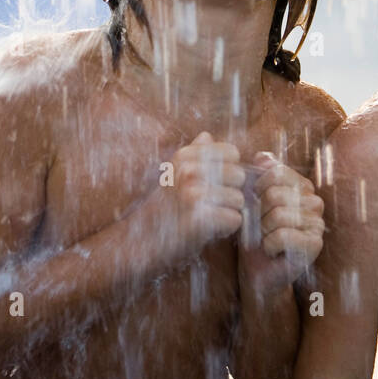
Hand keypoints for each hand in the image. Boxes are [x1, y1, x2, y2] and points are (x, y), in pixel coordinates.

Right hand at [158, 132, 245, 260]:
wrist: (138, 242)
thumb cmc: (162, 209)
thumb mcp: (172, 174)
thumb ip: (193, 154)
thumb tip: (207, 136)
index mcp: (185, 156)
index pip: (232, 152)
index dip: (228, 170)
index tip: (213, 184)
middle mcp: (189, 170)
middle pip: (239, 176)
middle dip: (230, 193)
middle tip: (209, 205)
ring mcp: (193, 194)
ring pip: (239, 200)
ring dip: (228, 213)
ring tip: (207, 219)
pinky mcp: (199, 219)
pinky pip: (234, 220)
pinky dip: (226, 229)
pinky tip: (208, 231)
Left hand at [238, 153, 324, 295]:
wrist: (257, 270)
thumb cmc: (254, 232)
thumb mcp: (251, 200)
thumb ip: (257, 175)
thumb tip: (261, 156)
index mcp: (301, 184)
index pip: (276, 172)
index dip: (257, 189)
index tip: (255, 204)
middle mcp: (314, 200)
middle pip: (275, 194)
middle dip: (258, 213)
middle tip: (260, 227)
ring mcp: (318, 222)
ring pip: (277, 215)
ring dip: (262, 231)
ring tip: (266, 239)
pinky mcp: (315, 244)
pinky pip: (282, 236)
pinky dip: (269, 245)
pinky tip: (273, 251)